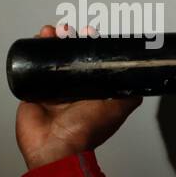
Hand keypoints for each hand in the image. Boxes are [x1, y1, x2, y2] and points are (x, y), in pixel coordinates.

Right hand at [14, 24, 142, 170]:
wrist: (54, 146)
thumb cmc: (85, 131)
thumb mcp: (116, 109)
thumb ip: (130, 96)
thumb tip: (143, 82)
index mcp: (92, 91)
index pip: (92, 61)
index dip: (90, 45)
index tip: (88, 33)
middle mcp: (73, 88)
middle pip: (70, 55)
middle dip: (68, 39)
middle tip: (67, 30)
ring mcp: (52, 89)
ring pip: (51, 57)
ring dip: (51, 40)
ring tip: (51, 32)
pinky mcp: (33, 90)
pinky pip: (31, 66)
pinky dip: (34, 50)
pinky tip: (38, 39)